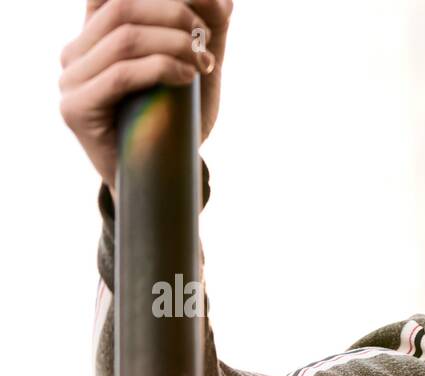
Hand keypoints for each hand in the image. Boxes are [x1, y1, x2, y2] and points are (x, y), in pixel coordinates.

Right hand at [59, 0, 234, 201]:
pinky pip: (120, 75)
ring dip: (172, 43)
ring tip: (201, 62)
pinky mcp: (76, 109)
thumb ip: (204, 36)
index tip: (202, 9)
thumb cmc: (176, 124)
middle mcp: (76, 52)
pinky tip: (187, 76)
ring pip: (123, 38)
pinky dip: (160, 68)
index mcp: (96, 36)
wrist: (162, 180)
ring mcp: (71, 80)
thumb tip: (225, 2)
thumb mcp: (194, 72)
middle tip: (205, 36)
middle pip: (121, 7)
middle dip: (172, 13)